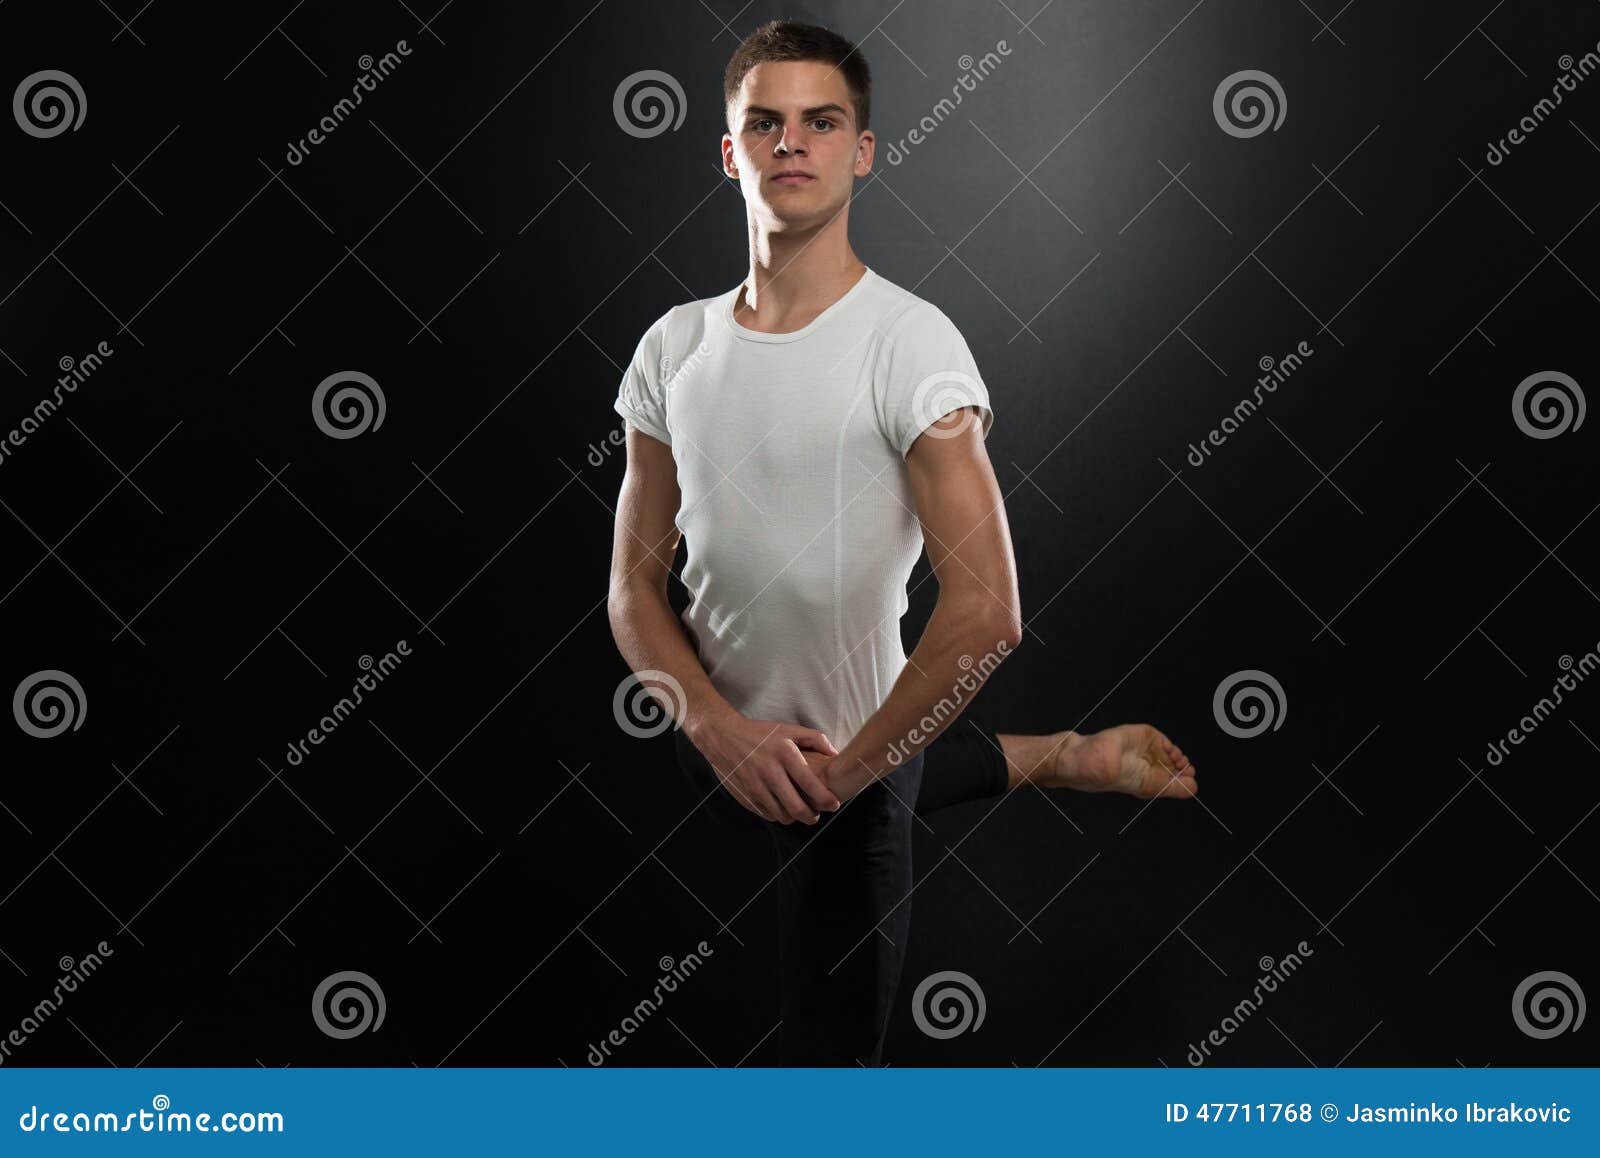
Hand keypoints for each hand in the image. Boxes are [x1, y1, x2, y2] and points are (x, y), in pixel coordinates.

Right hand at [691, 713, 841, 823]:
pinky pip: (767, 814)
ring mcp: (756, 787)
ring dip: (794, 817)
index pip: (810, 784)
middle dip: (812, 817)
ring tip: (799, 810)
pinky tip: (781, 805)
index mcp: (784, 754)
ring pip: (782, 816)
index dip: (825, 799)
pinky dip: (777, 814)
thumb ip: (815, 739)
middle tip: (817, 815)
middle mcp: (770, 772)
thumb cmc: (760, 734)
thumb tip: (835, 754)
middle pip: (797, 809)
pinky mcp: (745, 796)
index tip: (834, 804)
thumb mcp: (788, 729)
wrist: (723, 737)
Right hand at [1056, 723, 1197, 798]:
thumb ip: (1174, 788)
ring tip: (1178, 760)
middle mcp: (1150, 764)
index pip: (1174, 778)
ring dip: (1178, 756)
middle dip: (1183, 766)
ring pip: (1171, 751)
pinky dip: (1170, 745)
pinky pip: (1162, 738)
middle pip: (1175, 764)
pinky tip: (1171, 751)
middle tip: (1187, 768)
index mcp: (1150, 779)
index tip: (1191, 776)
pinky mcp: (1144, 735)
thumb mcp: (1150, 787)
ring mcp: (1147, 749)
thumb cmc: (1118, 778)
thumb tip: (1194, 788)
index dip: (1185, 777)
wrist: (1099, 760)